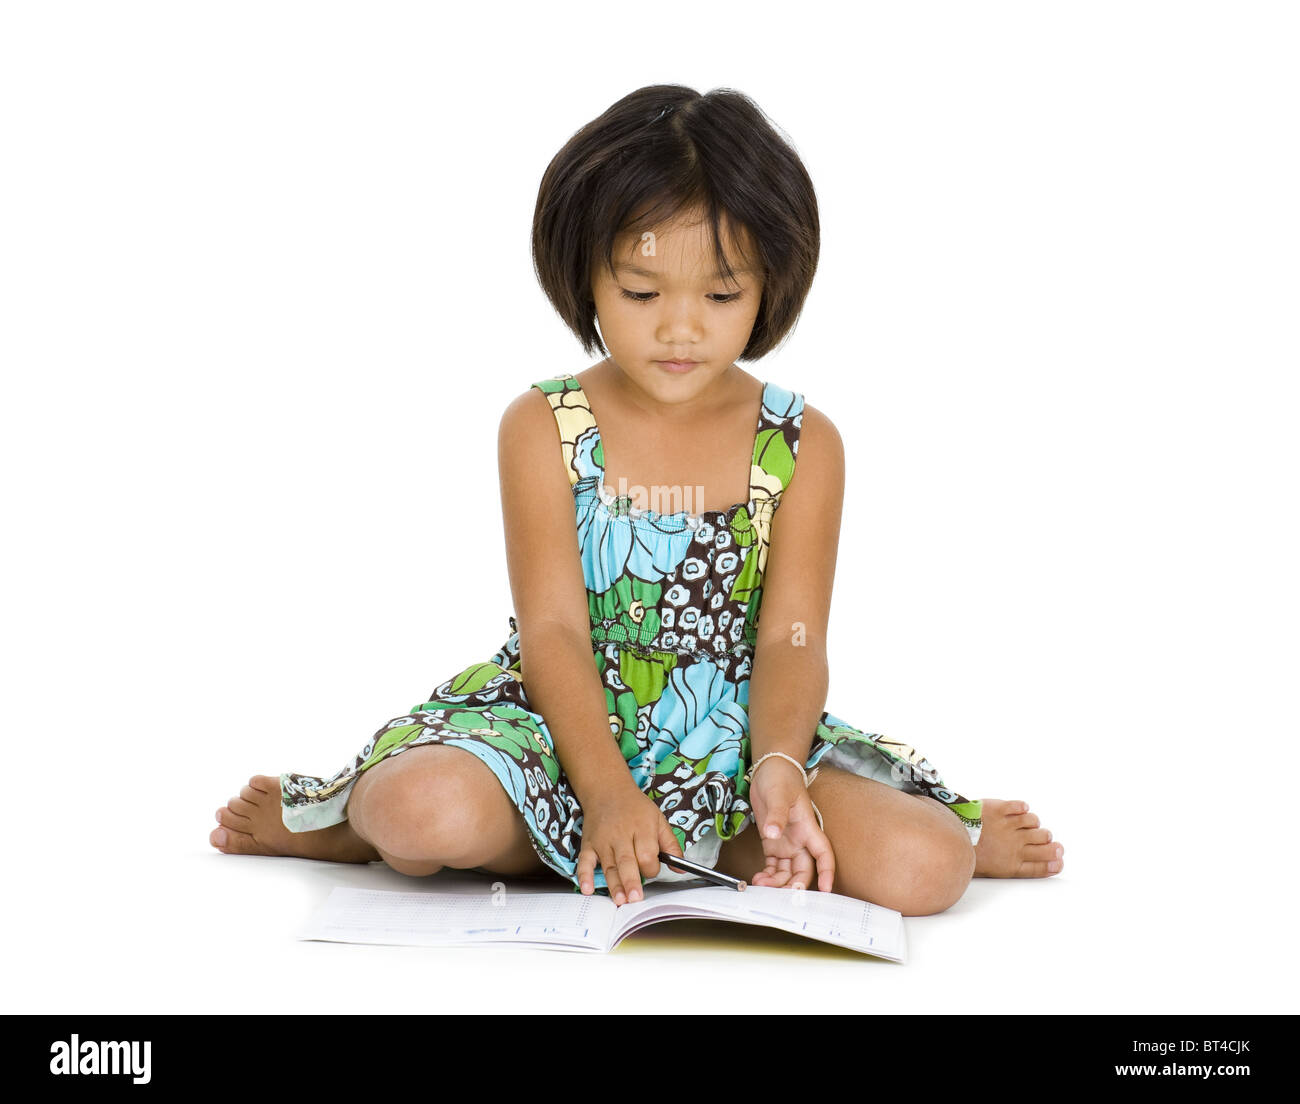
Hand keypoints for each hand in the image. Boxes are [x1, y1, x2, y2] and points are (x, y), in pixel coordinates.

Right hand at [576, 783, 684, 904]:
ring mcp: (603, 841)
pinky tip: (587, 888)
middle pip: (627, 861)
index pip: (647, 854)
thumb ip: (671, 844)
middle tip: (636, 898)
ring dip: (614, 884)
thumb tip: (681, 867)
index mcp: (642, 828)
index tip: (653, 870)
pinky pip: (585, 861)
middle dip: (632, 881)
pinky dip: (584, 875)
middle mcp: (621, 835)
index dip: (651, 867)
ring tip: (620, 899)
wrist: (607, 790)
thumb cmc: (635, 808)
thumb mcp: (658, 819)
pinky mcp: (589, 845)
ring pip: (609, 866)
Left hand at [747, 758, 835, 892]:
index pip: (823, 854)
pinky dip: (768, 875)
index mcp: (807, 828)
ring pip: (788, 871)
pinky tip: (758, 879)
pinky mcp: (773, 842)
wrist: (770, 769)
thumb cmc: (781, 778)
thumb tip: (773, 834)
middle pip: (804, 870)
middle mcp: (799, 840)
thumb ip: (776, 815)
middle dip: (794, 886)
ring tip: (760, 885)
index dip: (827, 872)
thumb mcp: (778, 794)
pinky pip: (774, 865)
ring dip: (777, 883)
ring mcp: (786, 842)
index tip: (826, 889)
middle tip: (779, 895)